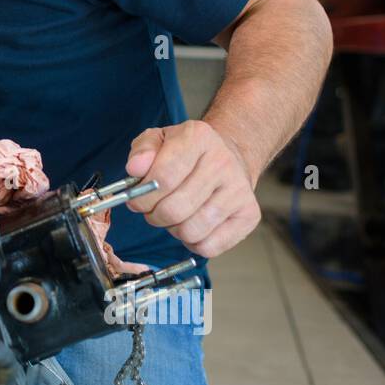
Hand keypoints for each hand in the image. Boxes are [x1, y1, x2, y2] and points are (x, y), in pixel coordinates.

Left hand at [123, 120, 260, 258]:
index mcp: (199, 137)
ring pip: (191, 231)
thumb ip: (142, 152)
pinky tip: (192, 225)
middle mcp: (223, 162)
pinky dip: (193, 243)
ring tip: (174, 215)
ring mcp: (240, 190)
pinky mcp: (249, 215)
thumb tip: (135, 169)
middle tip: (152, 210)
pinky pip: (209, 247)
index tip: (135, 199)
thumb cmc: (185, 153)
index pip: (162, 178)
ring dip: (173, 229)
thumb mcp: (158, 140)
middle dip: (154, 215)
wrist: (227, 157)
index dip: (141, 196)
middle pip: (175, 209)